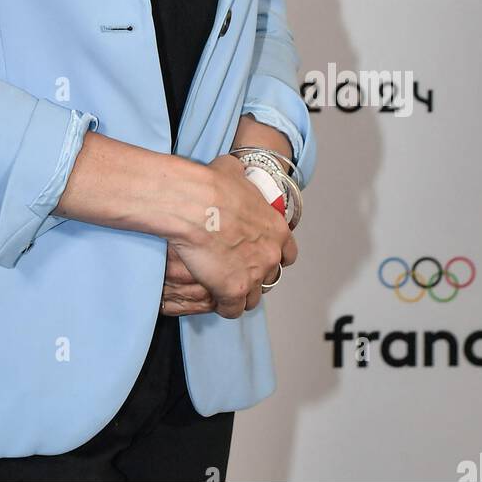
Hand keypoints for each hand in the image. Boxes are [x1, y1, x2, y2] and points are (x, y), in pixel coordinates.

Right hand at [169, 154, 297, 319]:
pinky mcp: (232, 291)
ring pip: (253, 297)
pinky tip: (215, 296)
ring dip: (241, 293)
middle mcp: (270, 255)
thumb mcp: (233, 171)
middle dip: (255, 274)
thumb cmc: (212, 186)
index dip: (273, 254)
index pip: (288, 254)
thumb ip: (241, 179)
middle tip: (236, 268)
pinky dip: (225, 305)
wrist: (194, 204)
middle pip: (270, 277)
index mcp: (276, 229)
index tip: (259, 253)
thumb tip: (235, 171)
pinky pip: (232, 309)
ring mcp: (253, 276)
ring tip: (224, 285)